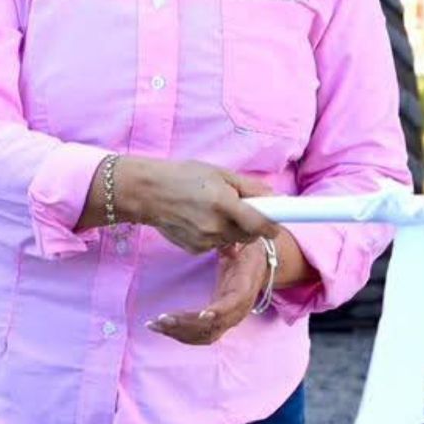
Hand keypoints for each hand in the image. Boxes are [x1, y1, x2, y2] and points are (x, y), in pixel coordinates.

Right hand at [117, 157, 276, 254]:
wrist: (146, 193)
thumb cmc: (183, 177)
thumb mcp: (220, 173)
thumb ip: (250, 187)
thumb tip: (276, 198)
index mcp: (223, 203)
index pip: (260, 223)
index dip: (273, 224)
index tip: (277, 221)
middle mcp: (215, 226)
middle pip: (250, 234)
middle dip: (251, 223)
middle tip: (239, 206)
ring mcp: (204, 241)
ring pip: (234, 240)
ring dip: (233, 228)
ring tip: (213, 209)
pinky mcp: (195, 249)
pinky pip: (217, 244)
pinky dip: (216, 234)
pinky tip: (200, 219)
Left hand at [148, 241, 269, 344]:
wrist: (259, 268)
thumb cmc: (247, 254)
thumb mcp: (244, 246)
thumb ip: (233, 246)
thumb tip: (228, 246)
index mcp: (244, 290)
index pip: (233, 305)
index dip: (220, 311)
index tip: (204, 315)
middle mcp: (238, 311)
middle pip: (213, 326)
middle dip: (186, 325)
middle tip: (162, 319)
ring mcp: (229, 320)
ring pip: (203, 335)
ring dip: (178, 333)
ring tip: (154, 325)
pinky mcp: (219, 324)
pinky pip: (199, 336)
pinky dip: (179, 334)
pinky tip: (160, 328)